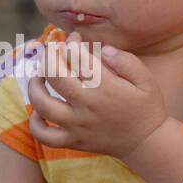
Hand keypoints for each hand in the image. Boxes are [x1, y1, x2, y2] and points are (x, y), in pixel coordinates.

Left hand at [26, 31, 167, 160]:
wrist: (147, 143)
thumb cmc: (147, 108)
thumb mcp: (147, 80)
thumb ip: (127, 61)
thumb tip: (103, 49)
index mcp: (104, 88)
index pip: (76, 56)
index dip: (72, 42)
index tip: (75, 39)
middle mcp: (86, 106)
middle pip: (53, 74)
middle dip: (49, 56)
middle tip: (53, 51)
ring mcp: (77, 125)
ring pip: (41, 103)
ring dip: (35, 85)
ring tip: (41, 76)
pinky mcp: (73, 141)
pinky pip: (44, 135)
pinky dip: (35, 123)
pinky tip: (40, 111)